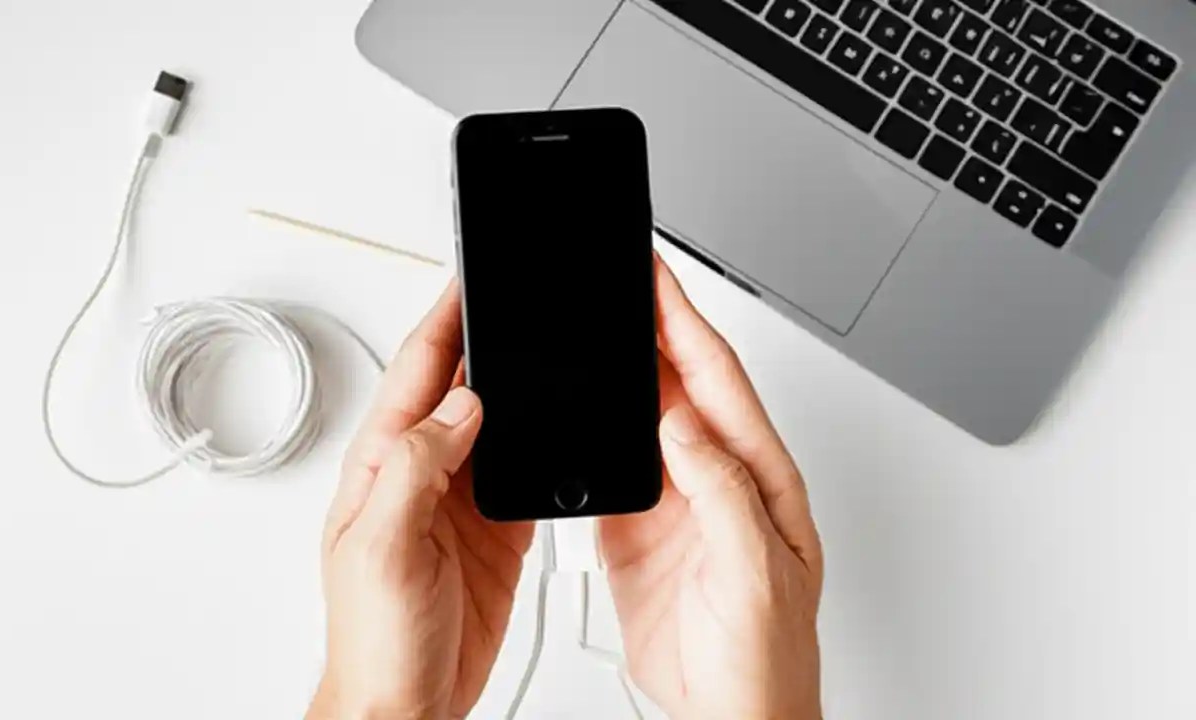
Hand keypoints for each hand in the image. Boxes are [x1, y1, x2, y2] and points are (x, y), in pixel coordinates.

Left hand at [308, 281, 534, 719]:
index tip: (472, 277)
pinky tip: (557, 427)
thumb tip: (459, 407)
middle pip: (460, 385)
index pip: (419, 373)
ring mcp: (459, 500)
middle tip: (520, 298)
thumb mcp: (385, 548)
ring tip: (548, 348)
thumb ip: (418, 470)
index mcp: (385, 466)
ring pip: (495, 422)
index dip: (445, 320)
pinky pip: (521, 470)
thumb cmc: (374, 639)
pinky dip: (540, 444)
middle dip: (487, 337)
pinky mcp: (494, 530)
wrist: (405, 703)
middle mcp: (422, 474)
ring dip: (517, 387)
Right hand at [600, 259, 824, 719]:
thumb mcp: (757, 574)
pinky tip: (574, 410)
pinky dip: (591, 432)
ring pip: (641, 416)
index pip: (717, 380)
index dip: (684, 320)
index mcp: (758, 476)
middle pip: (676, 382)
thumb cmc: (768, 659)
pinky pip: (611, 466)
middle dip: (647, 326)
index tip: (655, 273)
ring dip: (618, 372)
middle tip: (614, 280)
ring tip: (589, 327)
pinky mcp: (638, 530)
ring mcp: (676, 502)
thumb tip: (685, 425)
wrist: (731, 717)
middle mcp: (717, 478)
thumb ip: (725, 495)